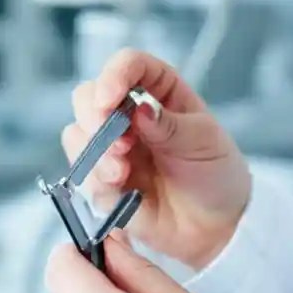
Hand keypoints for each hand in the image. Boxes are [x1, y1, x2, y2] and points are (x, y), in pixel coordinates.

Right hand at [65, 49, 251, 269]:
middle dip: (94, 117)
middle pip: (88, 96)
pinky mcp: (101, 179)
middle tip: (118, 144)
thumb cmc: (215, 174)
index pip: (128, 65)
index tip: (110, 99)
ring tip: (122, 174)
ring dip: (95, 154)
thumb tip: (140, 106)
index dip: (114, 76)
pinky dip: (96, 182)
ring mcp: (111, 146)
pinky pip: (81, 174)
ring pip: (77, 134)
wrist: (214, 226)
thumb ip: (169, 124)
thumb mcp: (203, 142)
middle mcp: (127, 113)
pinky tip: (121, 191)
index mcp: (158, 90)